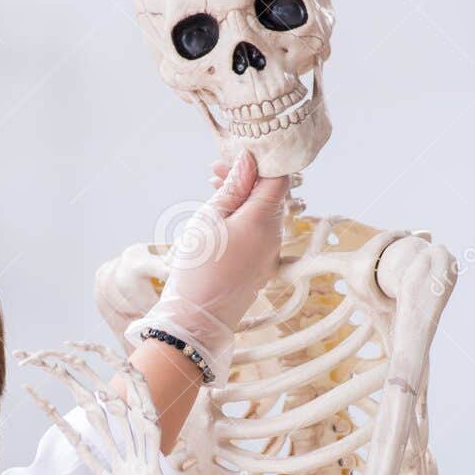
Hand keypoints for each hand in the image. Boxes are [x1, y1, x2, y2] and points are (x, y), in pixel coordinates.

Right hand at [125, 148, 288, 379]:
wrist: (195, 320)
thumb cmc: (197, 266)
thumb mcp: (209, 218)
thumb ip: (232, 187)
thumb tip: (249, 161)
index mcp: (265, 219)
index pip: (278, 178)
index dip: (261, 162)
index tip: (237, 154)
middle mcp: (275, 236)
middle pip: (270, 196)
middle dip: (247, 179)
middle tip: (214, 171)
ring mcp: (269, 255)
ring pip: (263, 215)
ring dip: (242, 200)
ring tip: (212, 192)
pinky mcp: (260, 269)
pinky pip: (258, 235)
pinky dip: (243, 221)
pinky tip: (220, 220)